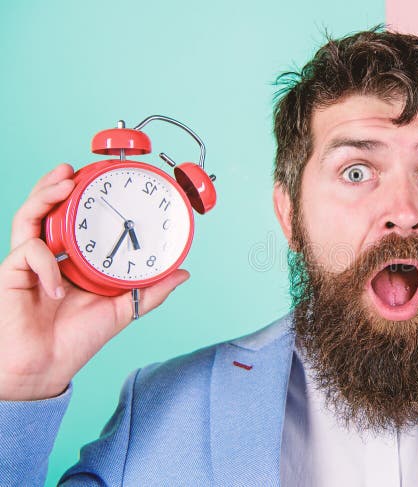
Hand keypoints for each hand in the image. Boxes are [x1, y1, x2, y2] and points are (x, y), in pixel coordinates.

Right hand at [0, 164, 189, 400]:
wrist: (46, 369)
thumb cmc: (76, 340)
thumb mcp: (123, 309)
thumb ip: (151, 290)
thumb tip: (182, 273)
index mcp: (73, 260)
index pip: (74, 219)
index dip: (82, 197)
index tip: (100, 178)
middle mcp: (50, 256)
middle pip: (46, 209)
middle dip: (55, 185)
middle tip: (74, 169)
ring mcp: (29, 264)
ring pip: (27, 218)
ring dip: (43, 197)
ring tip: (62, 182)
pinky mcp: (11, 275)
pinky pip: (29, 254)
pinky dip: (46, 265)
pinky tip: (57, 288)